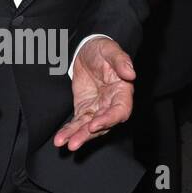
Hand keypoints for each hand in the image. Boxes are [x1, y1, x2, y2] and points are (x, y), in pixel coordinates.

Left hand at [54, 36, 135, 151]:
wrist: (87, 49)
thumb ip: (121, 61)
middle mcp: (111, 104)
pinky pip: (77, 123)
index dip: (108, 120)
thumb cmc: (103, 50)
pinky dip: (68, 131)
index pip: (120, 111)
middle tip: (74, 143)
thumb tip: (131, 73)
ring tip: (63, 143)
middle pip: (103, 124)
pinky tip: (60, 138)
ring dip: (77, 136)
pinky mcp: (85, 110)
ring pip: (89, 128)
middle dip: (88, 134)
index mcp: (122, 92)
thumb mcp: (111, 50)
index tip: (94, 125)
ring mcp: (98, 109)